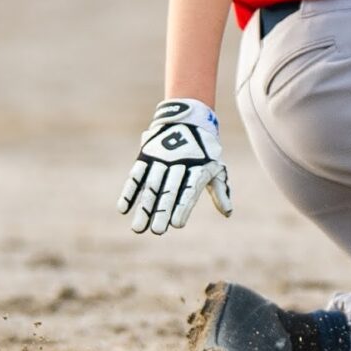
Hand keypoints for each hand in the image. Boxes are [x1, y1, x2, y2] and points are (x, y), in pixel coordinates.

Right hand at [119, 99, 232, 234]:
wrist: (189, 119)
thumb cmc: (206, 152)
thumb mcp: (216, 168)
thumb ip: (219, 191)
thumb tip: (228, 213)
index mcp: (198, 168)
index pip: (189, 190)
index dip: (183, 207)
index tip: (177, 225)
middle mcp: (178, 164)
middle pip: (169, 191)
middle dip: (162, 211)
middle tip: (156, 231)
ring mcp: (161, 159)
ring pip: (151, 186)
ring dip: (144, 207)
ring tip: (138, 228)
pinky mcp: (146, 155)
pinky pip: (136, 175)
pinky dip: (129, 191)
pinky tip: (123, 209)